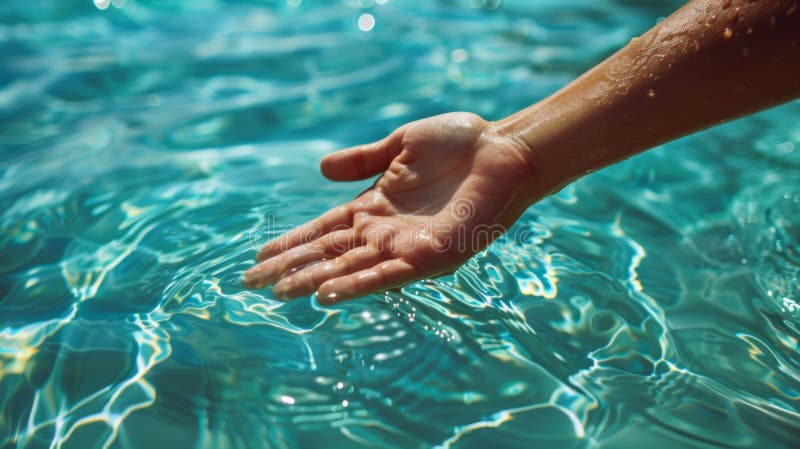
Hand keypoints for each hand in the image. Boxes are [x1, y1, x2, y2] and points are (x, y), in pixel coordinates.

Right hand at [242, 112, 536, 304]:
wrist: (503, 147)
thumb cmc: (459, 143)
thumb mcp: (400, 144)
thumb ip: (363, 159)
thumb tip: (321, 168)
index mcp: (376, 206)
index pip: (324, 230)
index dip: (292, 242)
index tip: (258, 256)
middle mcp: (386, 232)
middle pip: (328, 254)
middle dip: (290, 268)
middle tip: (251, 284)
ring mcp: (407, 246)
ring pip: (351, 268)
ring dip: (316, 281)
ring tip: (280, 293)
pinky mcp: (432, 256)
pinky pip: (389, 274)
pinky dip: (358, 285)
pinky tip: (327, 295)